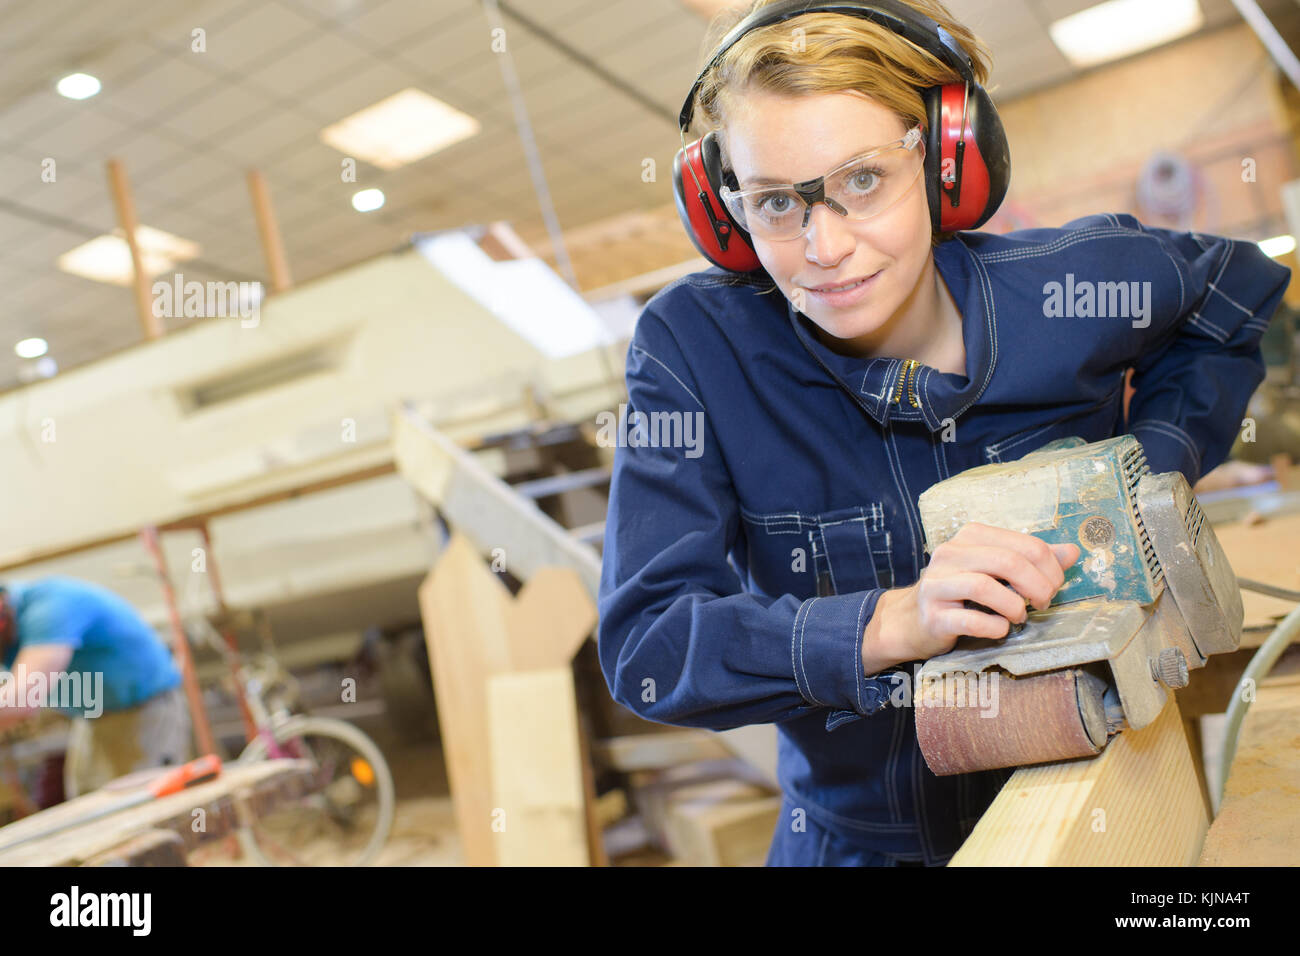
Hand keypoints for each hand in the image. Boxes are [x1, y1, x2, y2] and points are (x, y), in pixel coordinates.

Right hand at [862, 522, 1079, 673]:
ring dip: (1014, 607)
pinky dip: (994, 627)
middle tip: (1043, 604)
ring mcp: (937, 584)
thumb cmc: (963, 594)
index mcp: (971, 536)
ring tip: (1020, 617)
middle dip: (1037, 586)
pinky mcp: (933, 615)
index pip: (1025, 544)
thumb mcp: (998, 571)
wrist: (914, 620)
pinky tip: (1000, 629)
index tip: (1053, 588)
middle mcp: (950, 554)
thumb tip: (1072, 552)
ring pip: (985, 587)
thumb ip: (1033, 560)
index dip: (1050, 569)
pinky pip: (970, 620)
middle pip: (1007, 562)